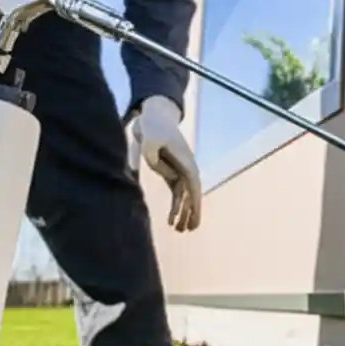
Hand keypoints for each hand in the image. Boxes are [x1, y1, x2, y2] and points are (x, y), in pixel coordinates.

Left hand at [129, 95, 202, 231]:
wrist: (154, 115)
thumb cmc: (154, 125)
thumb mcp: (150, 138)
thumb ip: (152, 157)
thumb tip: (161, 172)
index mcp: (185, 161)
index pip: (192, 187)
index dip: (194, 205)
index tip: (194, 220)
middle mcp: (185, 168)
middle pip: (190, 195)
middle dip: (190, 213)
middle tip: (187, 230)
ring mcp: (178, 170)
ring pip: (183, 197)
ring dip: (182, 213)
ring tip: (178, 230)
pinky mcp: (169, 170)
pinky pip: (175, 192)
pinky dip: (175, 206)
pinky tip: (171, 219)